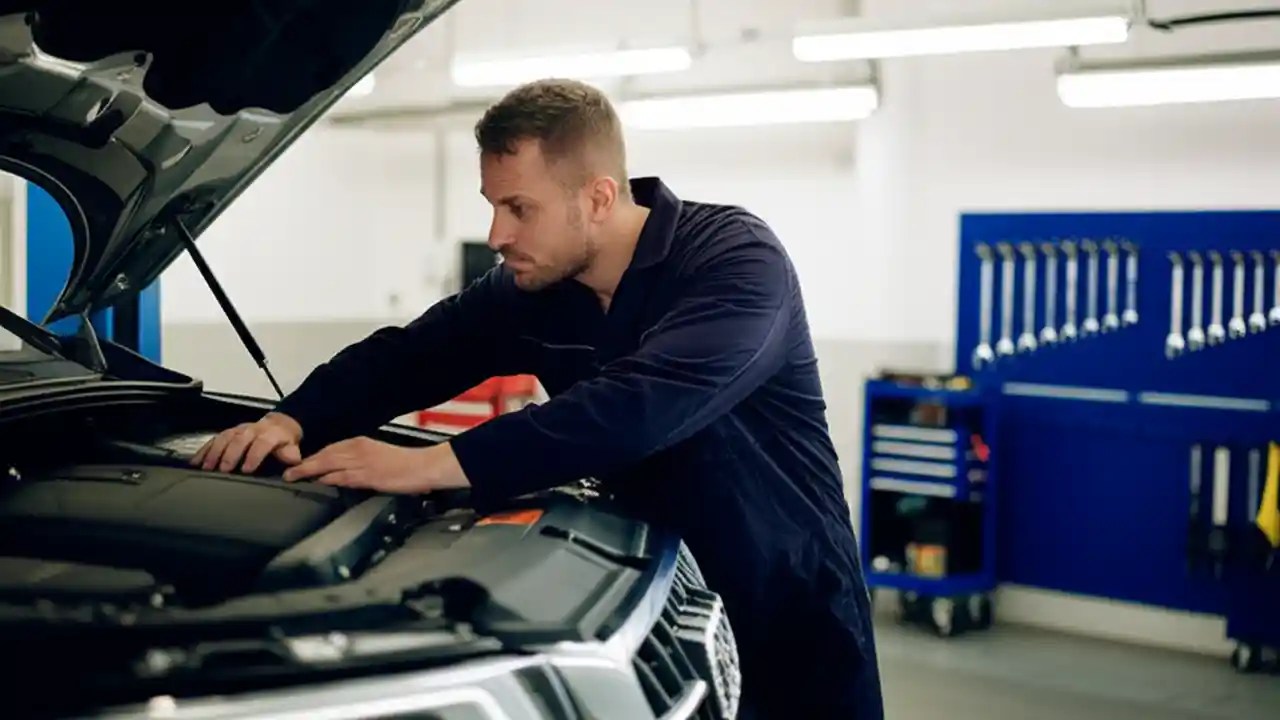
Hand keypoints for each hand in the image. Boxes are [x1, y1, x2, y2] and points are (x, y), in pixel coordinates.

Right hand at [191, 412, 303, 472]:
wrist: (278, 424)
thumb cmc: (284, 442)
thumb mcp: (292, 447)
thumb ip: (291, 455)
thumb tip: (292, 464)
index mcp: (270, 434)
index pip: (262, 443)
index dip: (254, 455)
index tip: (247, 470)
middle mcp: (252, 430)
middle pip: (240, 439)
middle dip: (230, 454)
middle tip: (223, 470)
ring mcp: (237, 430)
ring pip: (224, 438)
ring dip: (214, 452)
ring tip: (206, 468)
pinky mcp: (227, 433)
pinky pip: (213, 440)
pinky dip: (203, 451)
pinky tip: (195, 462)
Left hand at [282, 437, 468, 493]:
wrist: (422, 467)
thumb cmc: (404, 464)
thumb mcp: (378, 456)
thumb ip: (360, 461)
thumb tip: (342, 471)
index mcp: (361, 443)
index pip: (331, 449)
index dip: (313, 457)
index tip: (300, 463)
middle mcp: (358, 449)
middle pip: (325, 455)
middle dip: (304, 464)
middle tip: (287, 472)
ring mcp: (361, 462)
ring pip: (328, 464)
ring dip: (309, 471)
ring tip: (293, 477)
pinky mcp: (366, 475)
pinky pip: (342, 476)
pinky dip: (327, 478)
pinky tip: (317, 482)